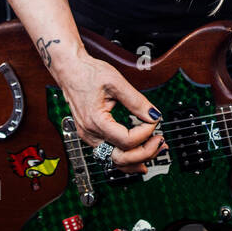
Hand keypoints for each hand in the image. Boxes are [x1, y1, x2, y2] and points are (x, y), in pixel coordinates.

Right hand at [59, 51, 163, 173]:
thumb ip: (136, 101)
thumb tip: (154, 115)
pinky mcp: (92, 135)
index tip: (154, 119)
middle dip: (145, 153)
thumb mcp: (116, 82)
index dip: (145, 132)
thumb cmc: (88, 73)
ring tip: (156, 149)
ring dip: (138, 159)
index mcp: (95, 121)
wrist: (70, 70)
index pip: (127, 140)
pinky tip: (141, 155)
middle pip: (121, 158)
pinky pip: (111, 153)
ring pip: (116, 160)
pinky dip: (127, 157)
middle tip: (161, 141)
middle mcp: (90, 134)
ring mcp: (89, 137)